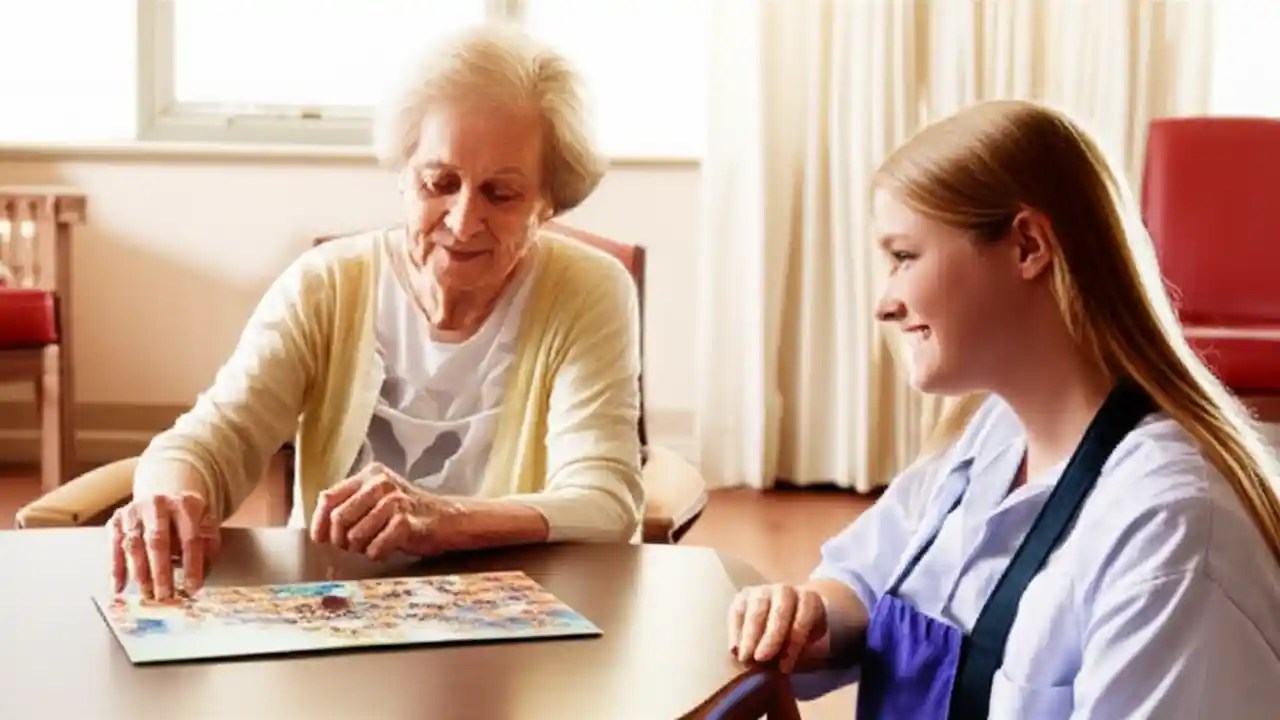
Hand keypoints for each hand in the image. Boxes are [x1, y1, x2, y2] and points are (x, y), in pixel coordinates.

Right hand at [109, 492, 219, 600]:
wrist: (163, 497)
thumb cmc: (187, 519)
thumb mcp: (205, 526)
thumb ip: (207, 548)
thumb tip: (200, 579)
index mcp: (186, 505)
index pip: (190, 539)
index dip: (192, 566)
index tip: (192, 589)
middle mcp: (158, 505)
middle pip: (157, 541)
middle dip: (161, 572)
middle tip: (164, 596)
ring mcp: (134, 511)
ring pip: (134, 544)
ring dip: (140, 573)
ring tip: (147, 595)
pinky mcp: (116, 520)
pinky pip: (114, 547)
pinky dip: (116, 569)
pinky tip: (120, 587)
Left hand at [309, 463, 461, 560]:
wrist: (446, 519)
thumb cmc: (407, 512)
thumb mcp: (377, 497)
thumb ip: (350, 501)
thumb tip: (319, 519)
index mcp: (370, 474)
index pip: (329, 497)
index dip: (319, 522)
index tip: (320, 539)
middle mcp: (381, 483)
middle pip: (339, 519)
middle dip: (341, 540)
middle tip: (352, 546)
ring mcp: (395, 501)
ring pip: (355, 536)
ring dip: (360, 549)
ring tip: (373, 545)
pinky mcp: (406, 523)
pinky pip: (375, 548)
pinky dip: (376, 554)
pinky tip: (386, 549)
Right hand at [728, 584, 827, 672]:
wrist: (784, 617)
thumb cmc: (797, 637)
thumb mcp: (805, 645)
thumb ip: (797, 653)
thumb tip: (781, 668)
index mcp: (809, 600)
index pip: (804, 619)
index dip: (794, 644)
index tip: (784, 668)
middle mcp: (786, 591)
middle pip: (780, 612)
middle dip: (771, 636)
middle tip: (761, 659)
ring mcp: (763, 591)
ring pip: (757, 611)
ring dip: (750, 636)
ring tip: (745, 658)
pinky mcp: (743, 596)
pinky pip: (738, 612)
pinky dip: (736, 632)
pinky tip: (735, 650)